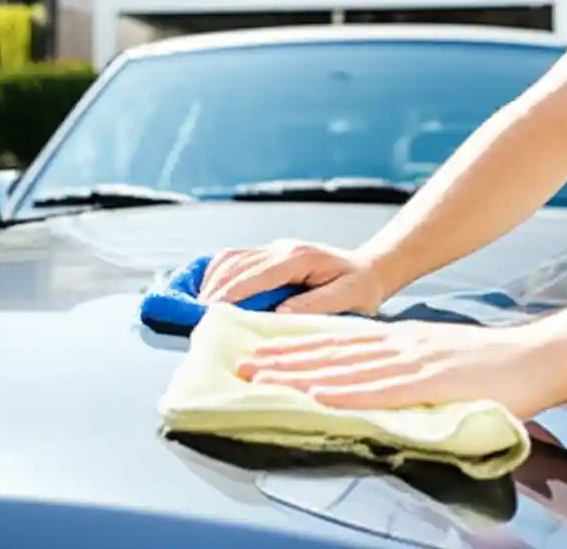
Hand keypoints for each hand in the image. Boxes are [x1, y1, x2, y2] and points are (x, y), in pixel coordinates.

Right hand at [198, 240, 390, 314]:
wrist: (370, 269)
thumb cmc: (362, 287)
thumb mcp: (350, 298)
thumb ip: (317, 304)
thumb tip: (280, 312)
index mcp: (301, 258)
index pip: (258, 273)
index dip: (233, 293)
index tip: (211, 311)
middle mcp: (283, 249)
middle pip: (237, 264)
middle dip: (214, 289)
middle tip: (196, 316)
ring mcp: (274, 250)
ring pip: (231, 258)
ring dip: (211, 281)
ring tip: (197, 307)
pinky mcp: (270, 257)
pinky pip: (235, 259)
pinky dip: (217, 275)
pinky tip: (209, 292)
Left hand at [235, 321, 558, 419]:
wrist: (538, 359)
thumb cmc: (496, 367)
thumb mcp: (442, 359)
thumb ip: (407, 370)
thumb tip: (372, 380)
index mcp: (404, 342)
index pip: (340, 344)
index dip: (298, 348)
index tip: (261, 354)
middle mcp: (403, 346)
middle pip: (333, 352)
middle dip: (284, 359)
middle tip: (242, 364)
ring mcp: (418, 362)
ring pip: (347, 368)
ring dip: (301, 373)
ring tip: (264, 378)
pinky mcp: (434, 381)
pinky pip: (383, 389)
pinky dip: (348, 392)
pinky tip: (320, 394)